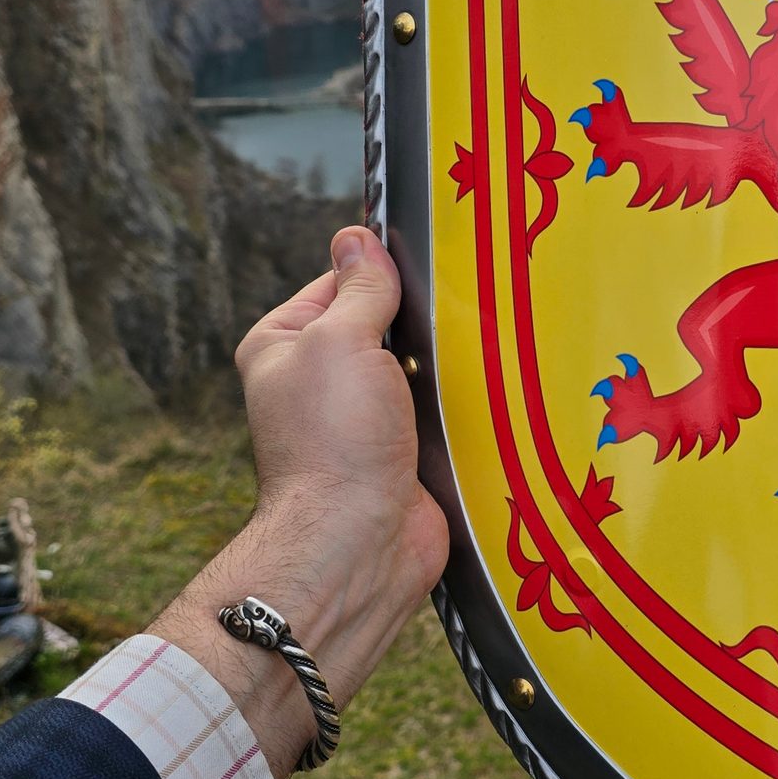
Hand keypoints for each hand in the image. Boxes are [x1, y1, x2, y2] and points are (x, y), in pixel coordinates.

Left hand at [152, 228, 448, 778]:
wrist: (362, 542)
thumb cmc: (335, 441)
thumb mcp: (340, 342)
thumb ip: (359, 289)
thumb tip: (359, 236)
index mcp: (287, 345)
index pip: (342, 283)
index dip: (382, 272)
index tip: (428, 264)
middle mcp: (322, 380)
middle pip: (386, 323)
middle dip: (423, 319)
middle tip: (467, 304)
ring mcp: (365, 418)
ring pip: (419, 367)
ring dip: (447, 363)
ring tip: (482, 346)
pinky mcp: (406, 451)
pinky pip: (441, 409)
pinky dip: (462, 403)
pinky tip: (490, 389)